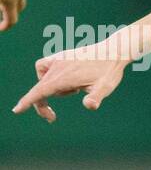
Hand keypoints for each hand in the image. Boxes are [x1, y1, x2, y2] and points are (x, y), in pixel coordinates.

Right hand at [12, 43, 126, 123]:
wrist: (113, 51)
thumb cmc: (109, 71)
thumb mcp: (105, 87)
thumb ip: (96, 97)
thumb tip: (90, 106)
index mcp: (64, 77)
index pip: (40, 91)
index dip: (28, 101)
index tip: (17, 110)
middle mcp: (57, 67)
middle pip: (40, 89)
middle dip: (42, 104)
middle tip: (52, 118)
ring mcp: (58, 60)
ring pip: (43, 79)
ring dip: (51, 89)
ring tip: (74, 90)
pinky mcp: (62, 56)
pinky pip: (45, 66)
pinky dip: (48, 76)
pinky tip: (67, 80)